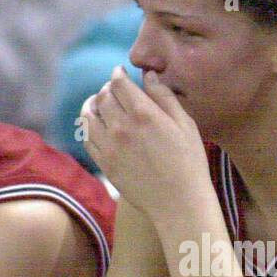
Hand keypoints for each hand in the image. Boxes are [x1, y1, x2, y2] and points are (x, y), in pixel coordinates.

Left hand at [80, 67, 209, 221]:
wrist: (179, 203)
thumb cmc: (189, 163)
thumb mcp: (185, 124)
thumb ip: (164, 97)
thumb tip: (148, 75)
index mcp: (143, 113)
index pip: (119, 83)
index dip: (118, 74)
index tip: (121, 73)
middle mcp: (121, 127)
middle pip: (103, 96)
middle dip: (108, 88)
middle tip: (114, 89)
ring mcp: (109, 146)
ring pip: (88, 116)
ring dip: (92, 105)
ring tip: (99, 103)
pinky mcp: (104, 164)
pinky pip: (86, 138)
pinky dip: (88, 126)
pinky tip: (96, 125)